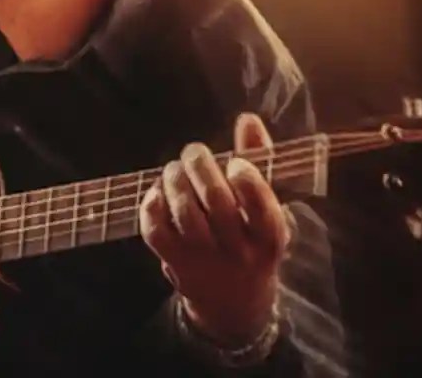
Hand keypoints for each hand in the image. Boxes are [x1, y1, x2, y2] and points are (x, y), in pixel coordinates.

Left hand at [139, 114, 290, 347]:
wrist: (233, 301)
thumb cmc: (250, 238)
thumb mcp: (265, 207)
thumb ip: (258, 160)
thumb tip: (247, 119)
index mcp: (270, 236)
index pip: (262, 209)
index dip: (247, 180)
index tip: (235, 162)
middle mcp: (238, 251)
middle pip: (218, 203)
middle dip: (201, 166)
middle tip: (194, 152)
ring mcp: (204, 259)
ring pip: (185, 214)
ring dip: (175, 180)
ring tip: (175, 168)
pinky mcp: (175, 262)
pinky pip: (156, 231)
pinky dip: (151, 205)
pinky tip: (157, 191)